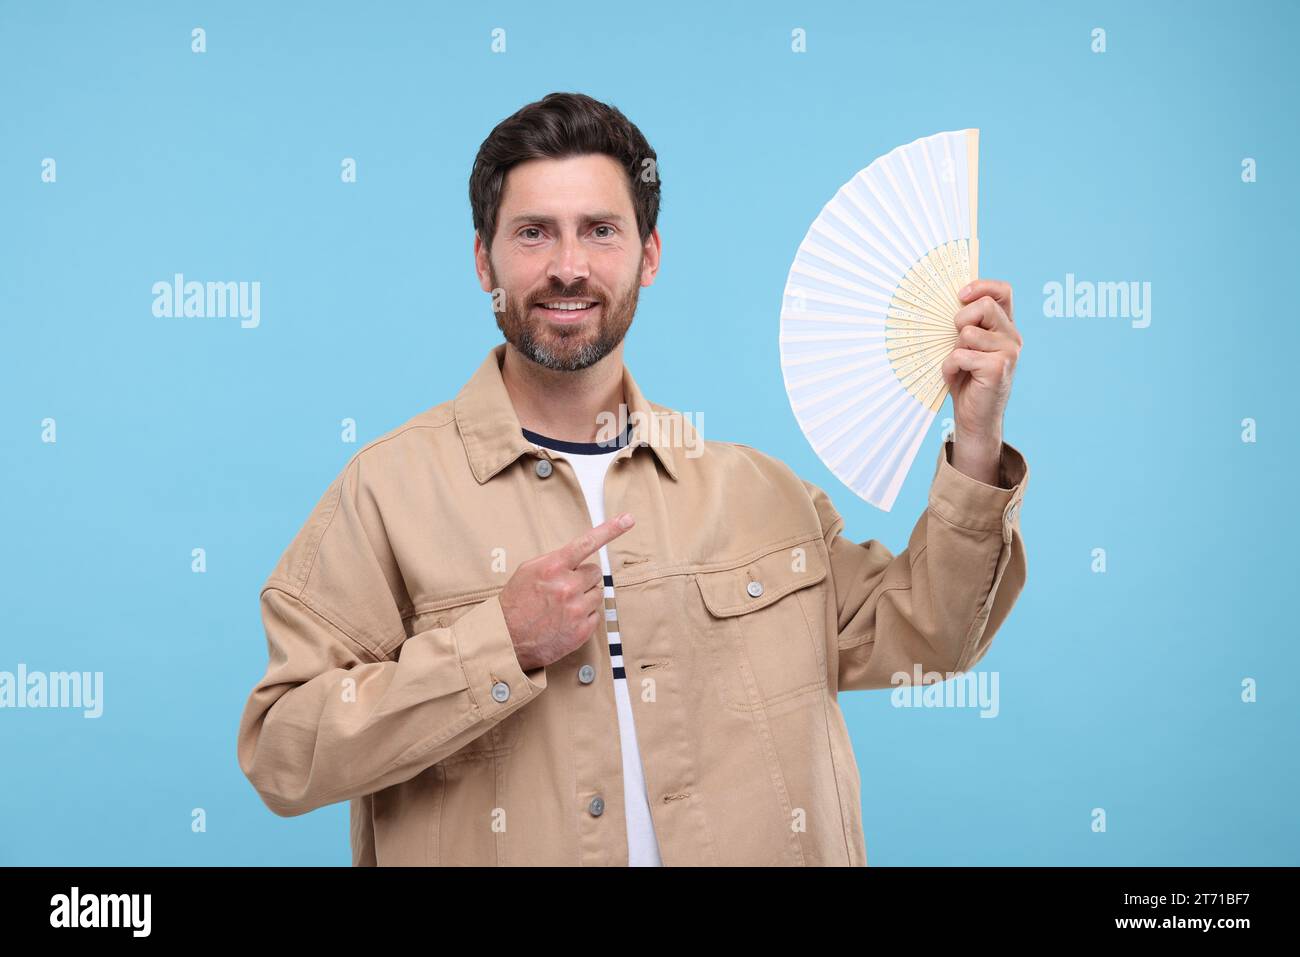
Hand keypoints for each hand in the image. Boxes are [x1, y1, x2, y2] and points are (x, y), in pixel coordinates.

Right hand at [499, 513, 635, 671]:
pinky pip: (596, 615)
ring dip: (584, 597)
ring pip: (597, 593)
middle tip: (565, 588)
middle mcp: (567, 587)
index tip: (628, 519)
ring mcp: (576, 609)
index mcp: (552, 567)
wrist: (506, 639)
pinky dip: (584, 617)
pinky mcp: (582, 630)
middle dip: (583, 578)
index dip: (610, 530)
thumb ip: (554, 561)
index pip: (586, 543)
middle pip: (595, 572)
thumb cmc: (515, 603)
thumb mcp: (528, 571)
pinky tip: (565, 621)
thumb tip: (577, 557)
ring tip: (562, 607)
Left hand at [942, 278, 1022, 475]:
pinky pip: (961, 355)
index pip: (1003, 291)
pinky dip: (950, 367)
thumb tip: (950, 300)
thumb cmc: (966, 380)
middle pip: (985, 306)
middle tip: (956, 340)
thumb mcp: (965, 346)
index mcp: (1004, 327)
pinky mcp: (998, 368)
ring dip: (954, 350)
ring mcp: (1009, 352)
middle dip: (961, 319)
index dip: (981, 286)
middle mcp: (1012, 337)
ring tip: (959, 365)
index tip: (960, 296)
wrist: (974, 417)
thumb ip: (966, 324)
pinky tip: (958, 377)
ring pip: (969, 333)